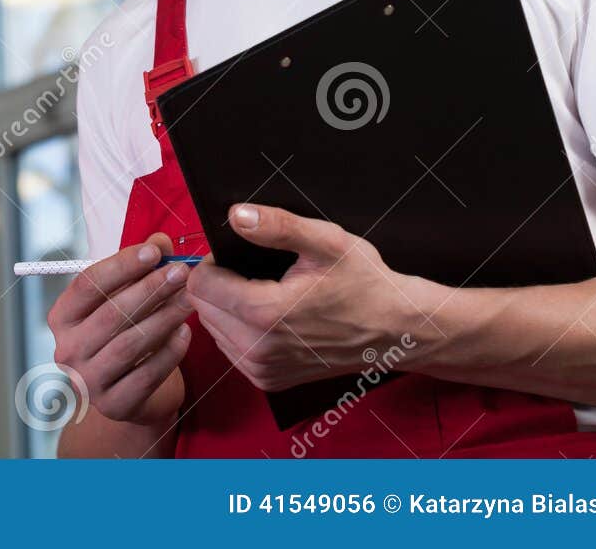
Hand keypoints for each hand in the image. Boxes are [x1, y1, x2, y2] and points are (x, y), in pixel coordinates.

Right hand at [47, 234, 197, 425]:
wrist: (129, 393)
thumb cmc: (124, 335)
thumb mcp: (126, 299)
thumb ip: (140, 269)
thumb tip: (161, 241)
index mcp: (62, 318)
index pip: (87, 285)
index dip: (122, 265)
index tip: (155, 251)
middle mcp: (67, 350)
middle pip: (110, 314)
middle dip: (150, 289)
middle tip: (182, 272)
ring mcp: (88, 381)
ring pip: (130, 344)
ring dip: (164, 318)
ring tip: (189, 300)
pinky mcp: (114, 405)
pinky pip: (147, 375)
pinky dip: (170, 352)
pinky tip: (185, 333)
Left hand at [186, 203, 424, 391]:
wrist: (396, 330)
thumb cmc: (364, 282)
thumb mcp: (326, 241)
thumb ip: (277, 225)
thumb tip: (236, 215)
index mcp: (264, 313)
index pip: (199, 284)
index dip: (214, 262)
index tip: (240, 255)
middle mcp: (257, 349)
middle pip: (202, 306)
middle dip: (218, 284)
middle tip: (253, 272)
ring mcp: (262, 369)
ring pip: (213, 328)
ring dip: (226, 307)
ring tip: (263, 292)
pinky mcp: (268, 380)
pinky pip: (230, 348)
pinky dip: (238, 329)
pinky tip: (267, 316)